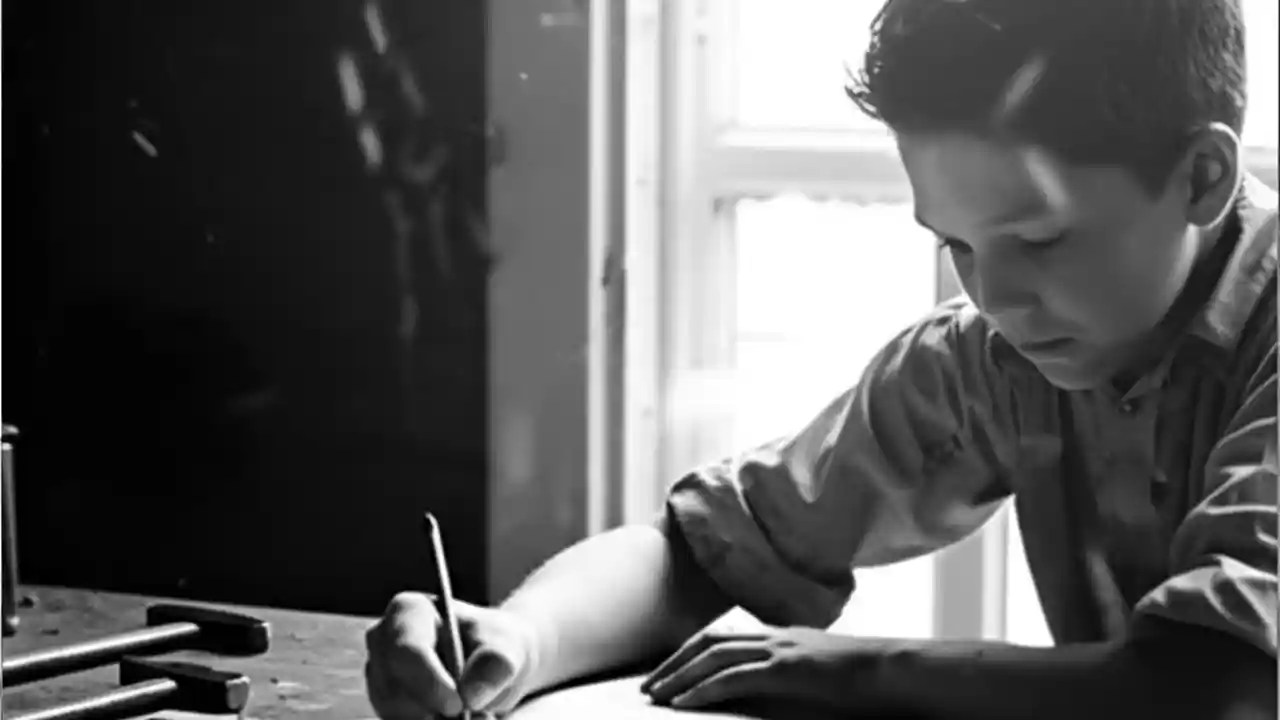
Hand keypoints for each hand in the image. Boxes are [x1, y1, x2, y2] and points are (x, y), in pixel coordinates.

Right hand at [365, 591, 542, 717]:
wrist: (494, 665)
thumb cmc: (497, 646)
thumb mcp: (508, 646)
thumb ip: (496, 663)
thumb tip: (471, 694)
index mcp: (408, 611)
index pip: (406, 650)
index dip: (429, 682)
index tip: (458, 705)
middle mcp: (384, 642)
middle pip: (393, 688)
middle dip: (432, 710)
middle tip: (473, 717)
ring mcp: (380, 674)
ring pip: (393, 713)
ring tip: (470, 714)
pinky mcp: (386, 703)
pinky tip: (452, 719)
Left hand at [640, 624, 890, 711]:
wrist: (898, 672)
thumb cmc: (867, 681)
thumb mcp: (820, 675)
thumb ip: (791, 678)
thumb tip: (766, 692)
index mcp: (781, 636)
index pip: (722, 636)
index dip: (690, 652)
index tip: (667, 671)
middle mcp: (775, 636)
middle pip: (709, 641)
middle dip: (674, 662)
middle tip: (647, 686)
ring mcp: (781, 649)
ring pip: (714, 657)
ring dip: (679, 676)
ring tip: (655, 696)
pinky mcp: (788, 669)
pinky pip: (734, 678)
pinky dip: (703, 689)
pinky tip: (683, 703)